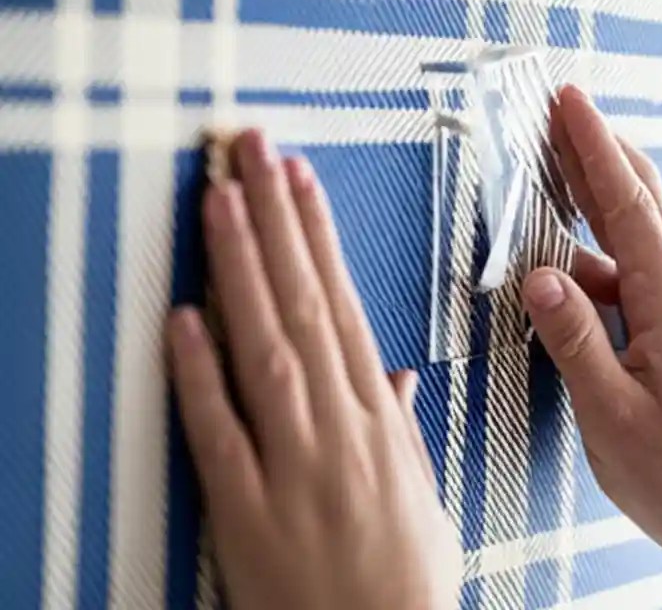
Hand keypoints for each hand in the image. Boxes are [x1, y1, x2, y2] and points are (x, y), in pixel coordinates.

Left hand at [165, 130, 461, 608]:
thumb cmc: (403, 582)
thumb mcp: (421, 498)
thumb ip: (402, 431)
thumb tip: (398, 377)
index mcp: (380, 423)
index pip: (346, 307)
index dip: (320, 238)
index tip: (301, 181)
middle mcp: (341, 430)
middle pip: (303, 306)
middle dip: (276, 221)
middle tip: (252, 153)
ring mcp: (294, 465)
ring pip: (265, 348)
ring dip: (241, 268)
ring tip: (219, 199)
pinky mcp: (248, 510)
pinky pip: (219, 431)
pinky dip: (198, 373)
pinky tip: (182, 317)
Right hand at [526, 88, 661, 609]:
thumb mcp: (611, 413)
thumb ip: (574, 341)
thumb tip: (539, 273)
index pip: (629, 207)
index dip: (596, 148)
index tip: (568, 100)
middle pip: (639, 202)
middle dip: (597, 149)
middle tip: (558, 105)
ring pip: (633, 234)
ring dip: (593, 193)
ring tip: (547, 160)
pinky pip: (625, 274)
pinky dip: (589, 250)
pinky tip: (555, 254)